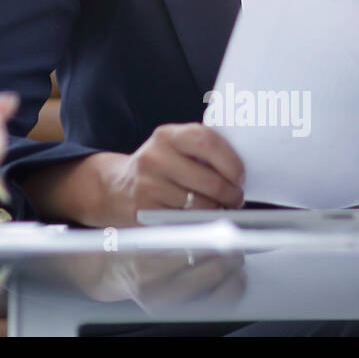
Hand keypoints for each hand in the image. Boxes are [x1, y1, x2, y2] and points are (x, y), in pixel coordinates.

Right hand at [103, 123, 245, 226]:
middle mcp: (155, 157)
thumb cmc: (159, 167)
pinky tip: (197, 216)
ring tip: (217, 207)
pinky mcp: (147, 210)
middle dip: (231, 194)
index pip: (208, 141)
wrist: (118, 187)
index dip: (231, 162)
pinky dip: (198, 222)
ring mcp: (149, 184)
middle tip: (236, 198)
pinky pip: (186, 220)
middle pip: (210, 180)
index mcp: (167, 135)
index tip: (240, 176)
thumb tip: (240, 169)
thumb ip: (201, 149)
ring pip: (201, 205)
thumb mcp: (174, 148)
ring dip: (216, 210)